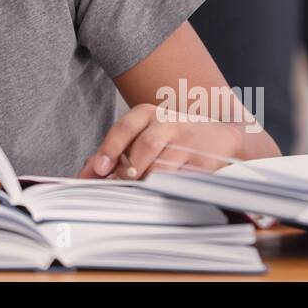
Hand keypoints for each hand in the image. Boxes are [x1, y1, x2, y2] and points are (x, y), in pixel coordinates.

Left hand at [76, 103, 247, 179]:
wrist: (222, 138)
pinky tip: (159, 194)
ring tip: (138, 191)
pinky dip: (166, 190)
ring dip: (147, 182)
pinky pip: (180, 181)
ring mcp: (188, 143)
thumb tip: (85, 173)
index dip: (110, 148)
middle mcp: (168, 123)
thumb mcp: (144, 134)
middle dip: (129, 171)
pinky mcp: (204, 163)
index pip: (125, 128)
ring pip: (163, 166)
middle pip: (144, 147)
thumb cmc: (172, 138)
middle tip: (119, 186)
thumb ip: (116, 151)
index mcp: (148, 113)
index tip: (100, 169)